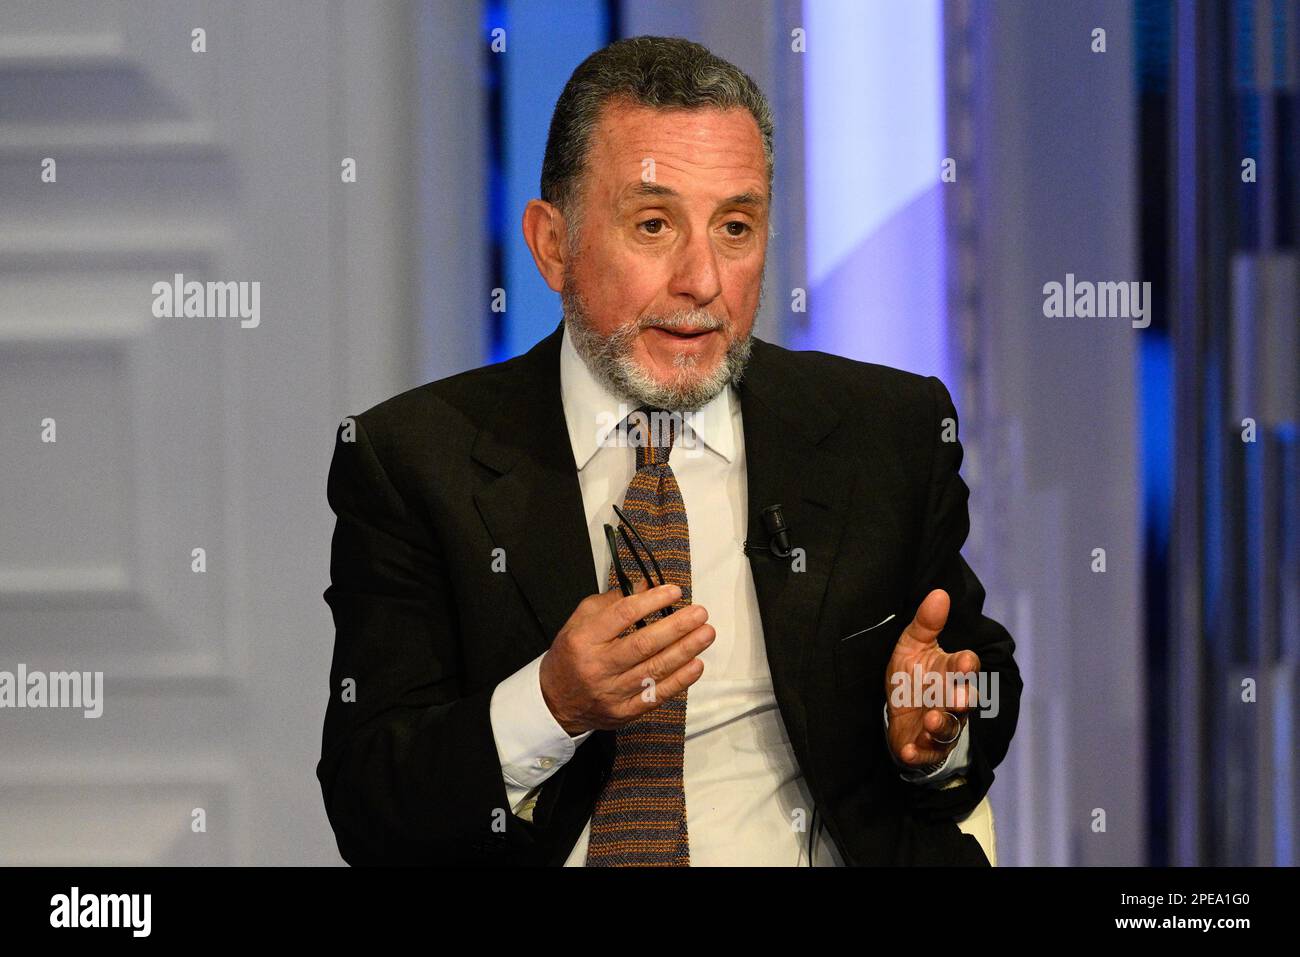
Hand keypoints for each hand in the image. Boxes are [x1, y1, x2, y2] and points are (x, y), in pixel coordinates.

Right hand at [539, 581, 714, 734]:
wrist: (554, 701)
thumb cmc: (572, 655)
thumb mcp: (580, 621)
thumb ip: (612, 602)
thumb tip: (648, 587)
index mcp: (585, 639)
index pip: (622, 615)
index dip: (652, 601)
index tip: (674, 591)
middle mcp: (598, 666)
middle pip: (643, 644)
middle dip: (677, 627)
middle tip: (699, 613)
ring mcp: (611, 692)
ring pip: (654, 670)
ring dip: (685, 650)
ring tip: (706, 634)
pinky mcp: (623, 712)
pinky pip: (656, 695)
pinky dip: (680, 681)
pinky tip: (696, 665)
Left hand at [884, 589, 980, 769]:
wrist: (899, 710)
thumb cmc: (912, 673)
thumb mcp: (913, 645)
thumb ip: (925, 623)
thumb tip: (939, 592)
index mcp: (950, 672)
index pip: (965, 667)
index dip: (965, 665)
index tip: (962, 661)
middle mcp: (951, 700)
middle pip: (964, 701)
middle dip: (962, 700)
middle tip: (958, 698)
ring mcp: (940, 725)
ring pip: (948, 728)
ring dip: (941, 726)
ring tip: (930, 721)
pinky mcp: (925, 747)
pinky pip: (926, 753)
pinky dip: (918, 753)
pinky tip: (908, 751)